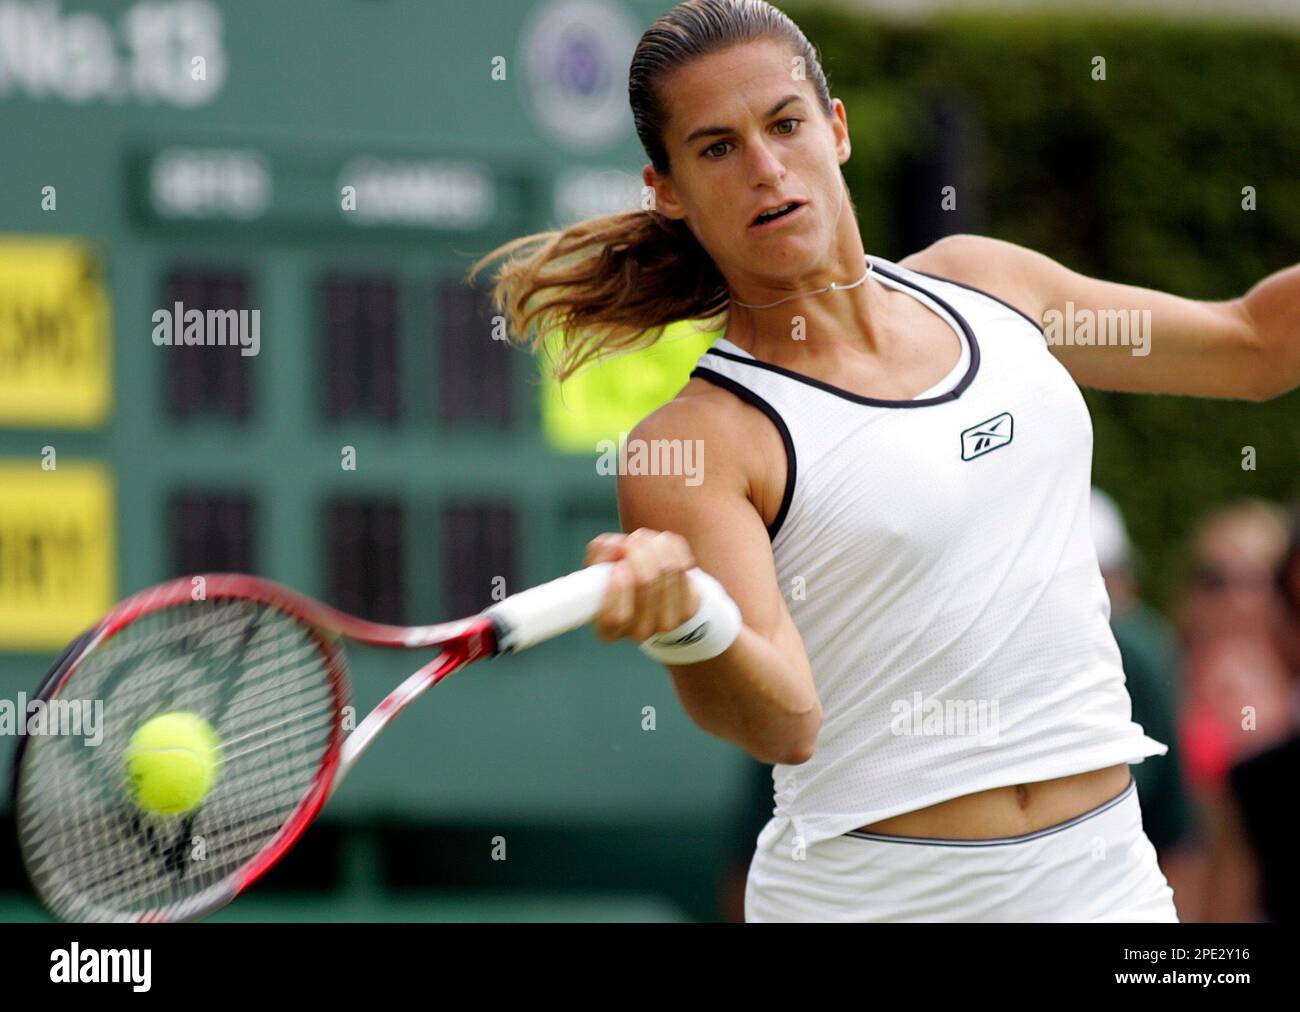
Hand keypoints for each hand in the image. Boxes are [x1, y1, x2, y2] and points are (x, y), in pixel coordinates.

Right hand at [583, 529, 701, 642]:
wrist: (650, 584)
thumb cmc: (617, 574)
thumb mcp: (597, 564)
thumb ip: (599, 553)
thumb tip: (617, 546)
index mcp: (608, 630)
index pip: (616, 617)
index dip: (619, 587)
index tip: (619, 565)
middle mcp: (638, 632)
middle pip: (645, 583)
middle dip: (637, 552)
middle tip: (631, 541)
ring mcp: (666, 623)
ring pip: (667, 569)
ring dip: (654, 545)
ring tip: (643, 538)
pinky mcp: (688, 608)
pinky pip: (682, 565)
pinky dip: (672, 547)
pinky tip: (661, 544)